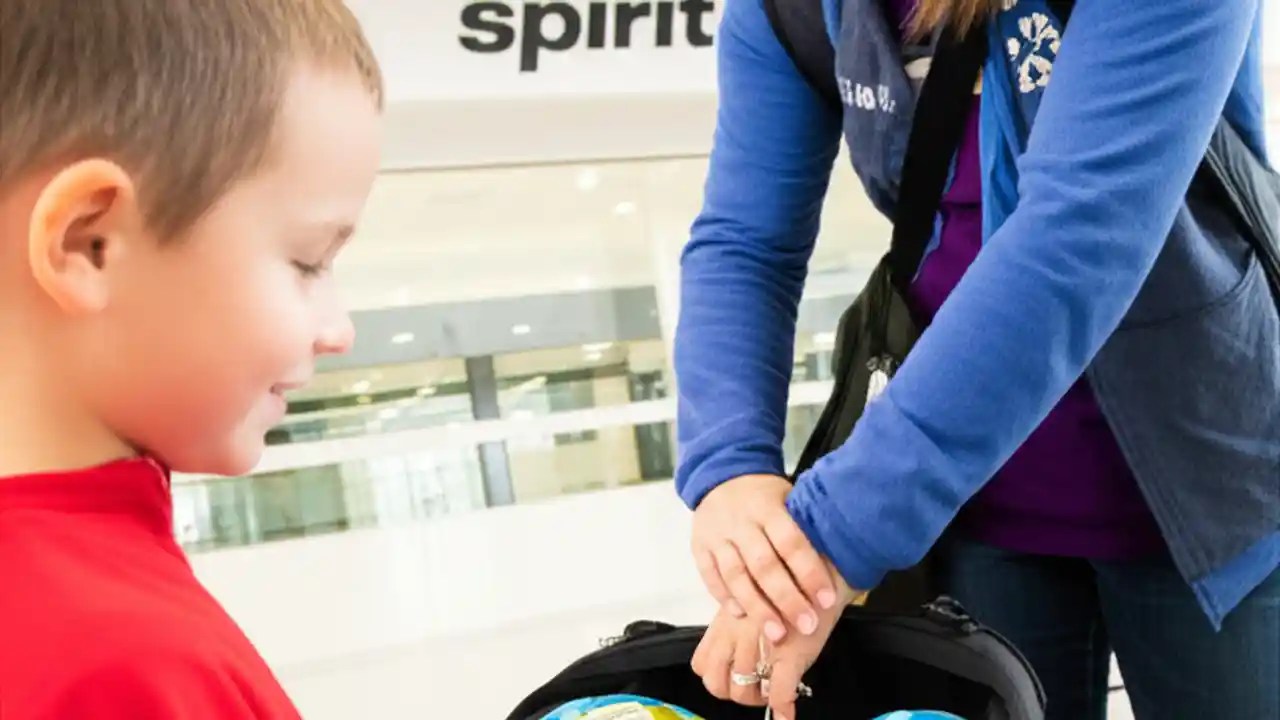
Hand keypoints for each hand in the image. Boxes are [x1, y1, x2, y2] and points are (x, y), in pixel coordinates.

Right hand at [692, 474, 837, 642]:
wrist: (719, 475)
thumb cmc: (764, 494)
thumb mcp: (788, 497)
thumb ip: (803, 527)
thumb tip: (838, 562)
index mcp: (768, 508)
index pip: (791, 543)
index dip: (809, 572)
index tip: (826, 600)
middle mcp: (741, 522)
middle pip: (764, 565)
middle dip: (787, 599)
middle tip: (806, 625)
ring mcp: (717, 536)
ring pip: (736, 576)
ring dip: (757, 608)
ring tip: (776, 634)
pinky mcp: (699, 547)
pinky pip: (711, 576)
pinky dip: (725, 598)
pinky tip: (741, 617)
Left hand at [692, 569, 859, 719]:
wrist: (824, 566)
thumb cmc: (790, 578)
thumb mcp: (755, 597)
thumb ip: (739, 623)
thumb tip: (736, 649)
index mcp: (725, 620)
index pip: (702, 663)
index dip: (715, 676)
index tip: (734, 676)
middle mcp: (735, 632)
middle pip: (716, 682)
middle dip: (734, 692)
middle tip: (756, 689)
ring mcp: (760, 645)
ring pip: (743, 690)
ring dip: (758, 698)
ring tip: (774, 691)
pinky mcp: (790, 654)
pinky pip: (780, 692)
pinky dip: (783, 710)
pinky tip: (787, 715)